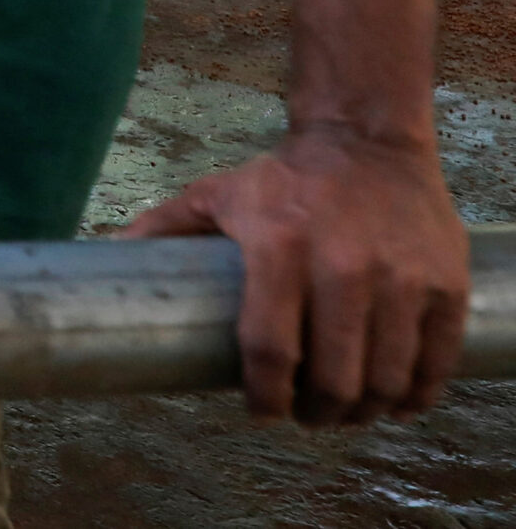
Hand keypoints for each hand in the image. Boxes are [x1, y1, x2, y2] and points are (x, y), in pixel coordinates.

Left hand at [125, 127, 467, 424]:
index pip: (269, 347)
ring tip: (345, 410)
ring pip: (385, 379)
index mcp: (278, 245)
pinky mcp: (445, 283)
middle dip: (316, 413)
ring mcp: (401, 276)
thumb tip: (109, 255)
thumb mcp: (218, 194)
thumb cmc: (285, 179)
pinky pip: (436, 361)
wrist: (367, 139)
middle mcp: (343, 263)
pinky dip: (416, 395)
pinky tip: (396, 400)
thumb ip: (164, 226)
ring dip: (363, 411)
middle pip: (332, 376)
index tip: (261, 411)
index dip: (264, 394)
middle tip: (307, 415)